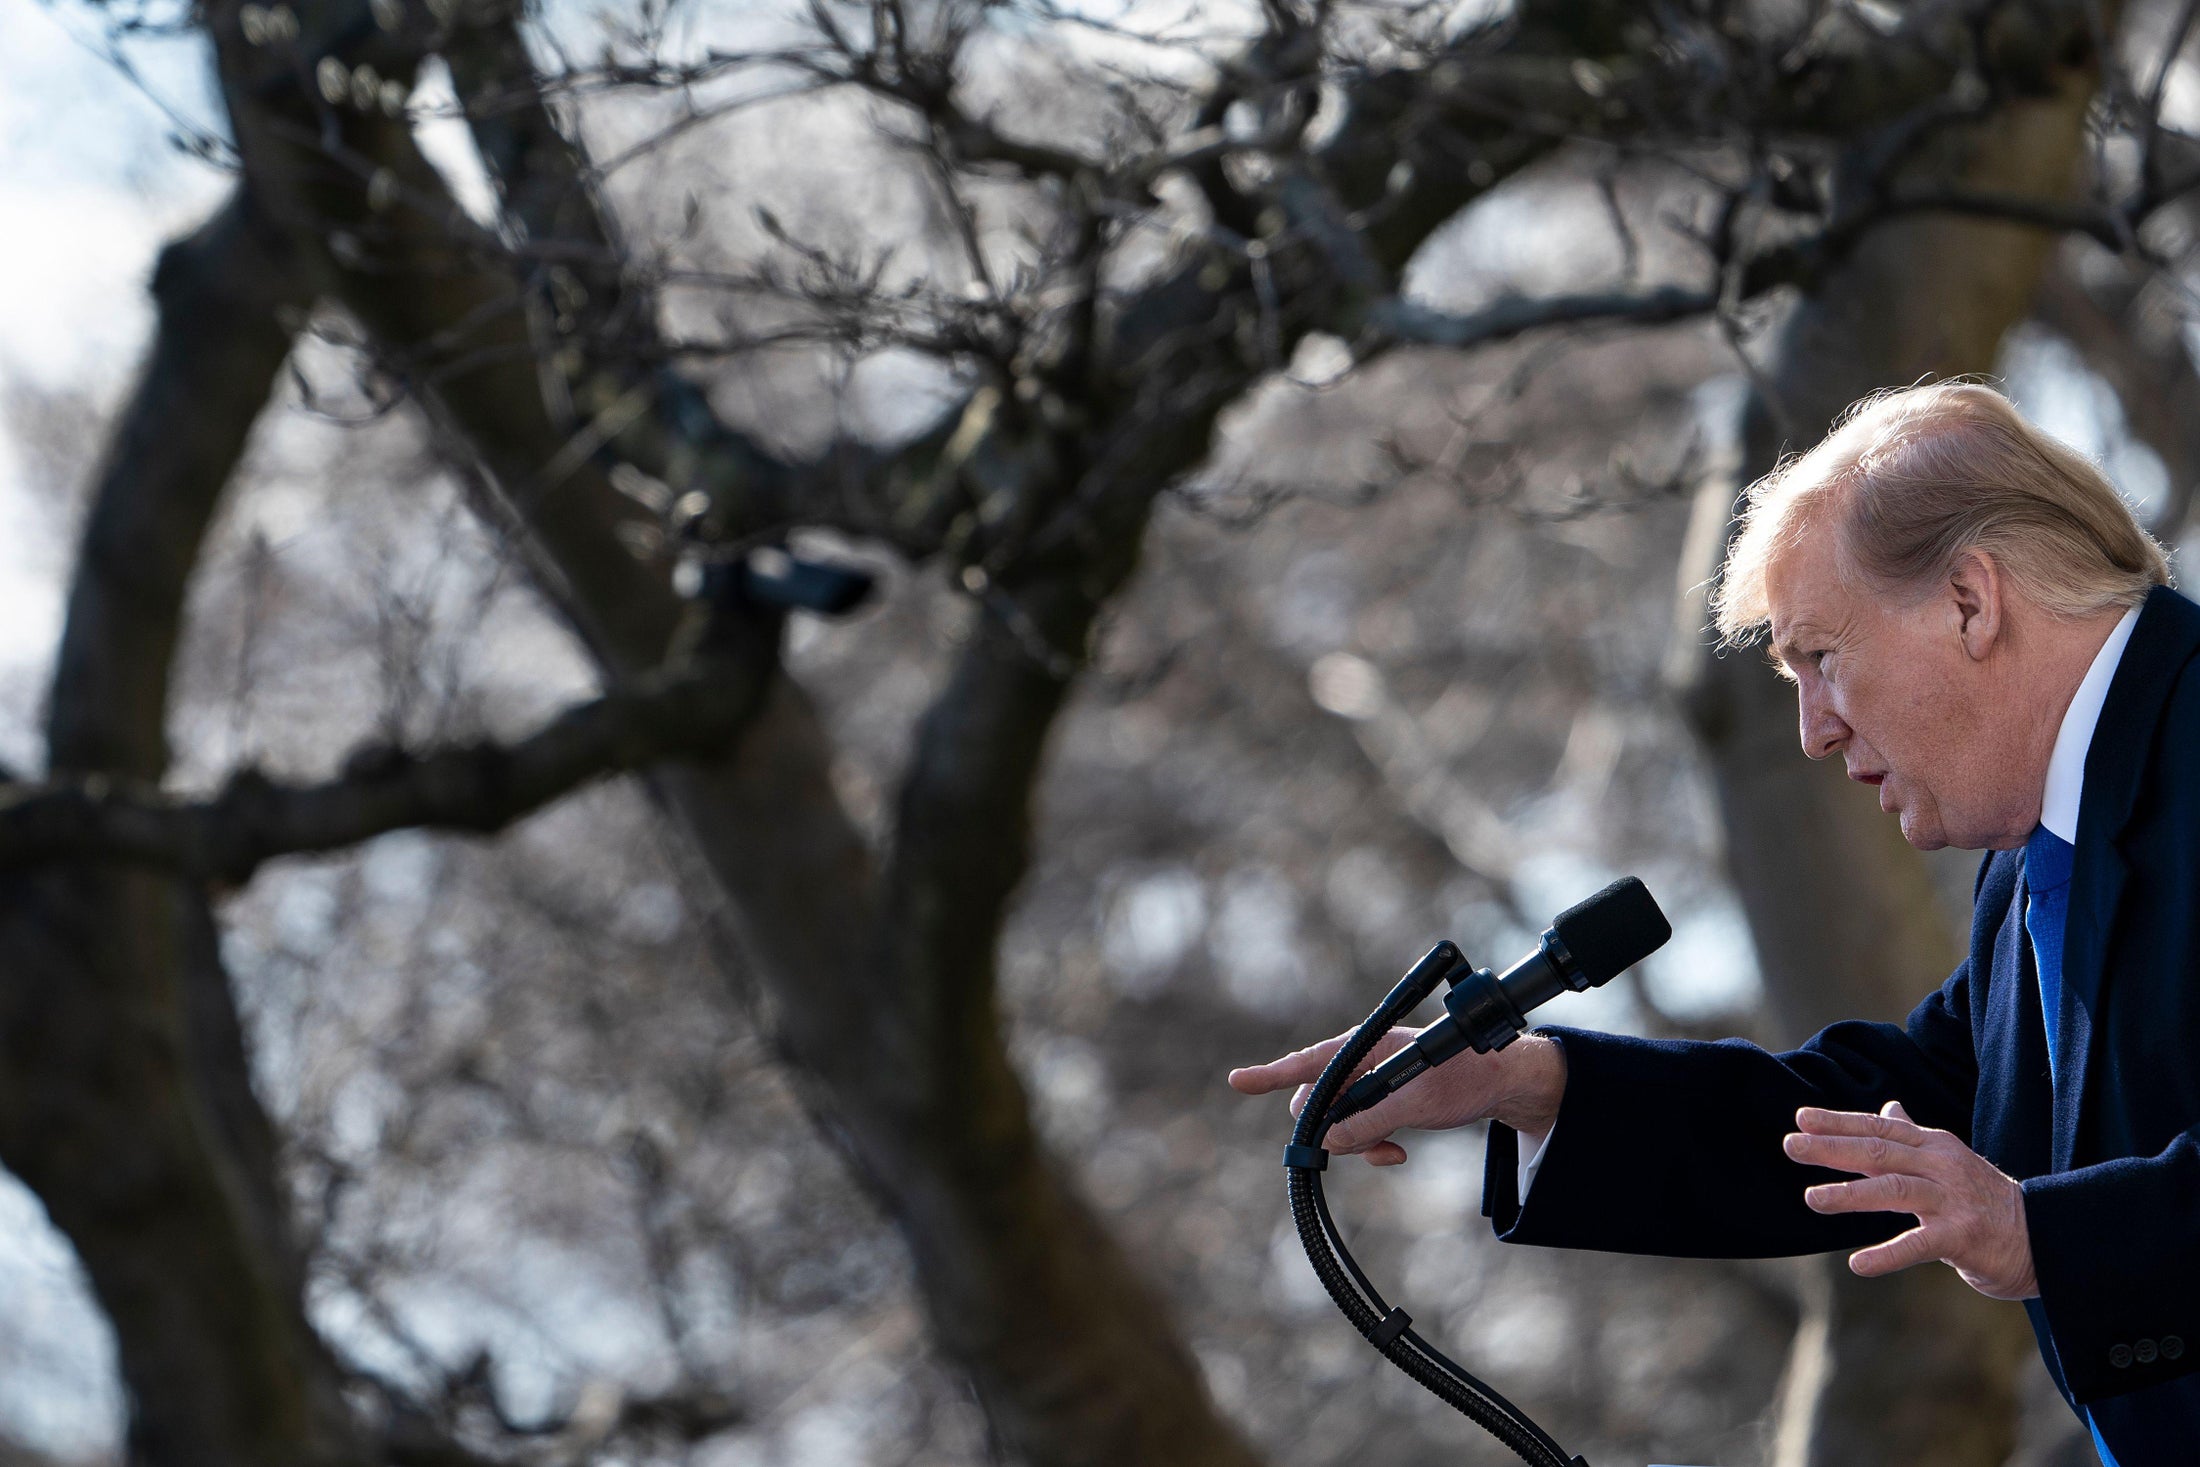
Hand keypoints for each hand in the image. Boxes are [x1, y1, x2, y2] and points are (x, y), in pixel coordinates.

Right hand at [1227, 1027, 1565, 1166]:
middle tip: (1369, 1145)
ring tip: (1392, 1152)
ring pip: (1336, 1121)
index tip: (1238, 1081)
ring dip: (1357, 1143)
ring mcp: (1369, 1083)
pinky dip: (1370, 1146)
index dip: (1271, 1074)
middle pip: (1316, 1100)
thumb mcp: (1416, 1102)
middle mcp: (1360, 1062)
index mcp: (1364, 1047)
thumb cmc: (1464, 1077)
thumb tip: (1327, 1142)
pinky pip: (1356, 1130)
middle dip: (1333, 1129)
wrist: (1502, 1085)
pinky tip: (1397, 1154)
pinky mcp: (1382, 1103)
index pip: (1308, 1062)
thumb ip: (1368, 1121)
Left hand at [1783, 1100, 2037, 1300]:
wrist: (2044, 1237)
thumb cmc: (1985, 1200)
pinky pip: (1918, 1245)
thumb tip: (1888, 1109)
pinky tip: (1858, 1264)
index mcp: (1934, 1146)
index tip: (1800, 1118)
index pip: (1879, 1128)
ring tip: (1812, 1198)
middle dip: (1832, 1148)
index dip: (1839, 1122)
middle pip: (1879, 1152)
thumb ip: (1912, 1137)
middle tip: (1791, 1146)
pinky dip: (1887, 1254)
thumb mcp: (1948, 1160)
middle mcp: (1941, 1166)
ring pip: (1894, 1190)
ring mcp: (1953, 1201)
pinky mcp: (1963, 1237)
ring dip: (1851, 1194)